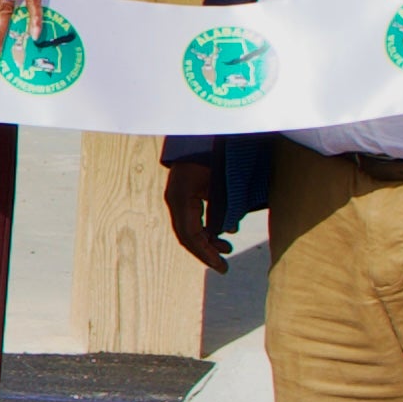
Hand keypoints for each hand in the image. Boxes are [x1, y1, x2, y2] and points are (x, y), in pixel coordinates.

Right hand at [163, 153, 239, 272]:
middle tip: (223, 266)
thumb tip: (227, 231)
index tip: (220, 266)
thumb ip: (223, 207)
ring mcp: (178, 196)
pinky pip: (192, 216)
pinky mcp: (184, 193)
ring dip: (207, 240)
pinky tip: (221, 231)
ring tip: (225, 249)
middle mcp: (175, 200)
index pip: (190, 235)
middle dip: (205, 252)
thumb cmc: (214, 155)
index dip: (205, 253)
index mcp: (181, 199)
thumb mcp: (221, 184)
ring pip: (189, 227)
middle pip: (187, 235)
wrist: (200, 135)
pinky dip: (206, 227)